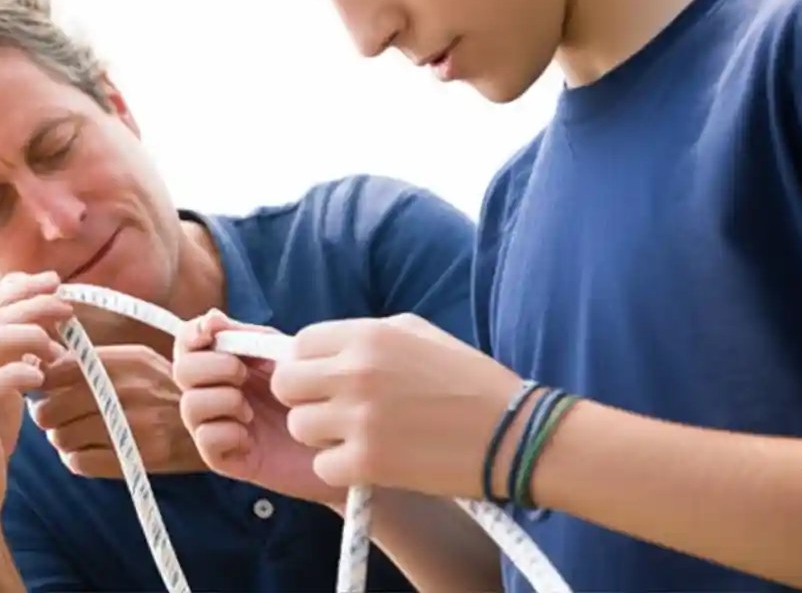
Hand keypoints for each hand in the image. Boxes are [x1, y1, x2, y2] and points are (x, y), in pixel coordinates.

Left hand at [30, 344, 205, 476]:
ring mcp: (128, 426)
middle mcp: (123, 390)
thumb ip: (93, 359)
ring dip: (62, 439)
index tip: (43, 389)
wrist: (213, 422)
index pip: (56, 372)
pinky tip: (88, 451)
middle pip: (50, 410)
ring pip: (62, 438)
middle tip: (56, 417)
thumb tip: (42, 362)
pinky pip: (79, 462)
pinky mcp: (133, 457)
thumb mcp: (137, 360)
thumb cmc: (165, 389)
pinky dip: (76, 459)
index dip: (41, 383)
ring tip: (75, 434)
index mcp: (122, 361)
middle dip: (47, 416)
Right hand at [173, 310, 345, 504]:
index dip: (190, 335)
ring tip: (251, 410)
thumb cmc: (315, 396)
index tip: (209, 332)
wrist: (343, 439)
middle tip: (242, 373)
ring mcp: (217, 426)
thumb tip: (210, 317)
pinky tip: (250, 436)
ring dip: (221, 399)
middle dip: (211, 366)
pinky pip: (205, 439)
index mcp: (226, 364)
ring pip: (189, 405)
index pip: (187, 344)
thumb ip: (247, 336)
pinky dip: (226, 432)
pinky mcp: (226, 459)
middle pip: (182, 371)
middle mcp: (215, 393)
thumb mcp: (284, 356)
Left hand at [273, 313, 523, 499]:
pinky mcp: (368, 462)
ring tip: (358, 436)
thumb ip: (365, 338)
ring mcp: (360, 418)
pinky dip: (341, 467)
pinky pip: (322, 464)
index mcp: (369, 336)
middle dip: (304, 398)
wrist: (515, 434)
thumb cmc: (471, 382)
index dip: (306, 363)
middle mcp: (357, 372)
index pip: (299, 344)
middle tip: (333, 410)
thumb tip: (321, 349)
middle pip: (286, 384)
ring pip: (299, 426)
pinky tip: (371, 461)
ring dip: (321, 435)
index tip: (322, 379)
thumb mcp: (418, 335)